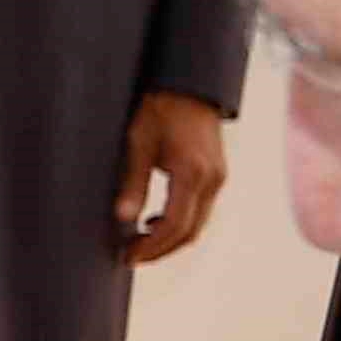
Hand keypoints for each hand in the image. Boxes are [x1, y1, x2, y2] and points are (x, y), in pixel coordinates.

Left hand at [113, 89, 230, 263]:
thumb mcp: (138, 141)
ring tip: (139, 242)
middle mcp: (212, 179)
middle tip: (132, 256)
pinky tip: (156, 221)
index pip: (175, 226)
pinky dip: (180, 223)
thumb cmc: (160, 106)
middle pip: (189, 232)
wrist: (189, 83)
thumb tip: (122, 218)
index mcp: (192, 172)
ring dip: (170, 239)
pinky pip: (201, 210)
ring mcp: (218, 178)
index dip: (152, 247)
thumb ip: (132, 182)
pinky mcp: (217, 174)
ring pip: (198, 224)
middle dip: (160, 250)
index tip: (129, 256)